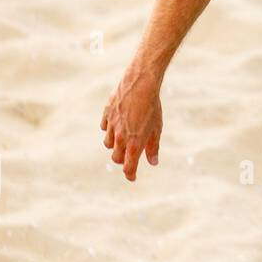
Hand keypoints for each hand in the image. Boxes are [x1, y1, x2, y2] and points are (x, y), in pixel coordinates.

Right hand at [101, 67, 162, 181]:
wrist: (141, 84)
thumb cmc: (152, 107)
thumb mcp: (157, 128)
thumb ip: (153, 147)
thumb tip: (153, 162)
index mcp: (134, 143)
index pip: (129, 167)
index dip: (130, 174)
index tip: (132, 177)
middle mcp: (120, 137)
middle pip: (116, 158)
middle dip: (122, 160)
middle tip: (129, 157)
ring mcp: (111, 126)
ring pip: (108, 144)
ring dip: (115, 145)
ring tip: (124, 139)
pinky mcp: (106, 115)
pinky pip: (104, 128)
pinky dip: (109, 130)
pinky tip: (117, 125)